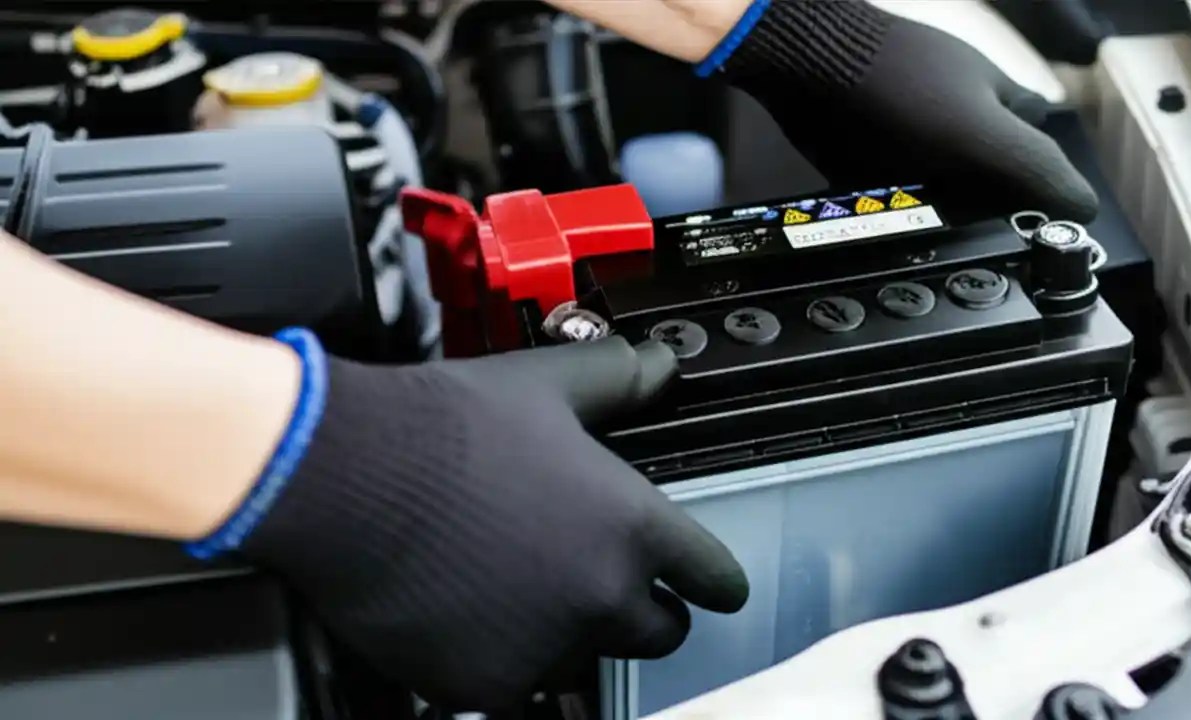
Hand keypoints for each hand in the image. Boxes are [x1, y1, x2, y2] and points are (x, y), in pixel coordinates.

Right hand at [238, 337, 748, 710]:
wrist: (341, 476)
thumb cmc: (440, 430)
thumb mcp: (546, 386)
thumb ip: (618, 379)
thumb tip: (658, 365)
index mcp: (630, 529)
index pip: (713, 579)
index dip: (714, 578)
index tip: (713, 584)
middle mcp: (599, 599)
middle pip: (661, 632)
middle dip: (647, 611)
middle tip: (606, 579)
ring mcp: (541, 650)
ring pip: (586, 660)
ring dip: (572, 633)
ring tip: (524, 583)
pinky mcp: (482, 686)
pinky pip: (519, 686)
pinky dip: (508, 659)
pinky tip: (477, 610)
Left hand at [720, 1, 1097, 220]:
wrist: (806, 62)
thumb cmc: (901, 90)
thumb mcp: (983, 139)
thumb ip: (1037, 173)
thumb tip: (1085, 212)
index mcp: (1002, 99)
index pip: (1037, 157)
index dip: (1034, 193)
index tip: (1021, 224)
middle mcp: (960, 107)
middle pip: (981, 178)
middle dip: (969, 207)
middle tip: (956, 227)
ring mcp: (909, 122)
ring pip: (933, 184)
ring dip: (926, 208)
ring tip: (915, 222)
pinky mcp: (864, 138)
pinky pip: (886, 181)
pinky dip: (885, 200)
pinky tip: (879, 212)